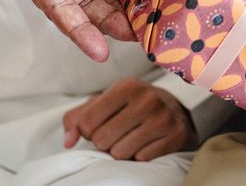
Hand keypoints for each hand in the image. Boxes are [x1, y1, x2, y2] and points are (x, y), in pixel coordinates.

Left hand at [62, 77, 198, 159]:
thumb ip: (77, 119)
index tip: (99, 126)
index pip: (86, 122)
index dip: (87, 131)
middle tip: (117, 133)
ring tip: (131, 138)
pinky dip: (140, 156)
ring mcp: (163, 118)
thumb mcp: (103, 104)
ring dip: (121, 151)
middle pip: (102, 140)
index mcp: (126, 86)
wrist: (173, 110)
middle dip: (105, 142)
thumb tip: (69, 141)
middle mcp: (147, 99)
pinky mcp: (176, 136)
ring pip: (120, 153)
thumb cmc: (129, 107)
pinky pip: (142, 159)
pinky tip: (147, 143)